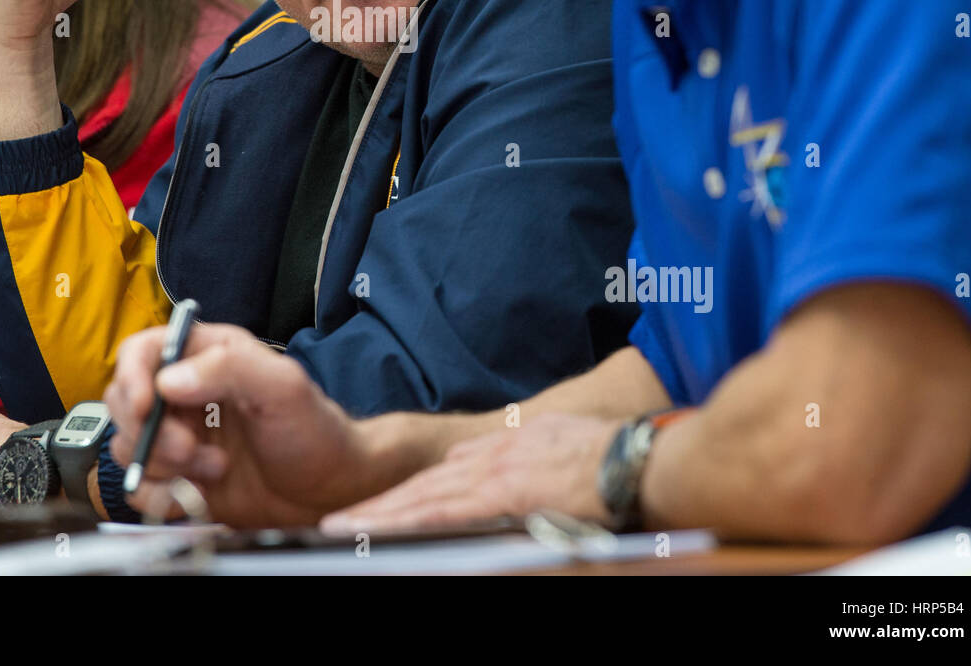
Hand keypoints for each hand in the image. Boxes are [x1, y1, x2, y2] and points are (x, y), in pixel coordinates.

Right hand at [105, 324, 370, 527]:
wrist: (329, 491)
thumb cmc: (315, 430)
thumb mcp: (283, 388)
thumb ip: (230, 369)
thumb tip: (169, 380)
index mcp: (208, 356)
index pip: (144, 351)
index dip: (133, 376)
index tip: (147, 407)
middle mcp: (187, 392)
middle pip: (125, 400)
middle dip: (150, 431)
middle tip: (190, 449)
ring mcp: (180, 436)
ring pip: (129, 445)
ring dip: (164, 464)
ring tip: (214, 469)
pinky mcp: (178, 477)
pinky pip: (141, 486)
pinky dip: (161, 495)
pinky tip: (198, 494)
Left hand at [320, 413, 622, 534]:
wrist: (632, 457)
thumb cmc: (602, 453)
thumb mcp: (547, 439)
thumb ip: (508, 453)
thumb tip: (476, 462)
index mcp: (498, 448)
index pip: (439, 474)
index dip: (403, 492)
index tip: (373, 507)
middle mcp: (488, 456)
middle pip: (422, 484)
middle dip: (380, 506)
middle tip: (337, 525)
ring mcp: (493, 473)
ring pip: (426, 496)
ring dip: (385, 515)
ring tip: (347, 531)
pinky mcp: (504, 493)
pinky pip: (450, 509)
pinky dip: (417, 518)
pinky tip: (391, 529)